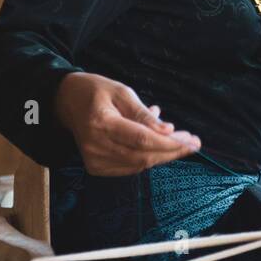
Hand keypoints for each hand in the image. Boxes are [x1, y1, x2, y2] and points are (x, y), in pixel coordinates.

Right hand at [53, 71, 200, 175]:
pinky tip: (157, 142)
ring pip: (139, 165)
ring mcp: (94, 160)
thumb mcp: (123, 92)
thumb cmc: (97, 92)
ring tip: (180, 140)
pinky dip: (148, 157)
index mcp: (101, 124)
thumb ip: (143, 114)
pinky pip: (131, 167)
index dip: (170, 143)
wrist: (67, 102)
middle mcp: (95, 146)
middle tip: (194, 143)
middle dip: (172, 151)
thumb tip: (168, 130)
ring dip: (163, 155)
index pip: (142, 140)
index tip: (193, 141)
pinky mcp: (96, 167)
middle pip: (143, 156)